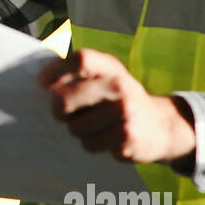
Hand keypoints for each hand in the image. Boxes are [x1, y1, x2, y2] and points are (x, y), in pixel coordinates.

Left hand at [38, 49, 195, 163]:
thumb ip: (79, 75)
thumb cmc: (121, 100)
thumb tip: (42, 82)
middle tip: (64, 114)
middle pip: (64, 99)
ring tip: (97, 126)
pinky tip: (109, 138)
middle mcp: (120, 86)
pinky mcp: (127, 138)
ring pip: (74, 127)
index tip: (43, 83)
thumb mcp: (107, 78)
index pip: (80, 59)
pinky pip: (89, 144)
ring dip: (79, 130)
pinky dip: (93, 144)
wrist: (162, 126)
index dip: (55, 71)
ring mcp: (125, 112)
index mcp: (111, 67)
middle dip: (57, 110)